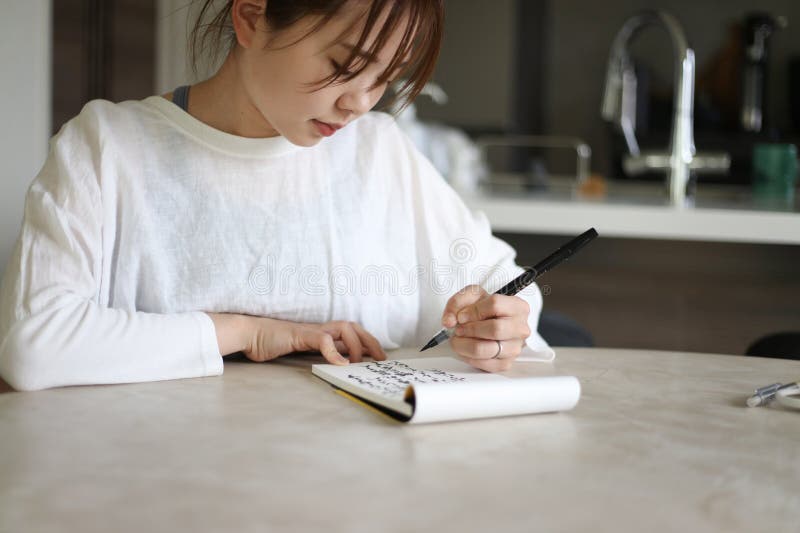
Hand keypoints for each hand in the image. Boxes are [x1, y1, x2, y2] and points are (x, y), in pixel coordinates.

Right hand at [244, 317, 386, 364]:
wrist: (249, 334)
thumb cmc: (270, 343)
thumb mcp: (299, 351)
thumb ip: (316, 353)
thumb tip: (336, 363)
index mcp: (319, 332)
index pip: (350, 332)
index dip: (366, 341)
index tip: (378, 356)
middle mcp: (318, 328)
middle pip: (352, 327)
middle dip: (370, 341)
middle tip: (381, 359)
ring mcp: (310, 330)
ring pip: (343, 329)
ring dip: (355, 346)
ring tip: (358, 363)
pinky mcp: (300, 335)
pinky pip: (322, 340)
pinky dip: (334, 352)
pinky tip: (340, 364)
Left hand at [441, 285, 530, 371]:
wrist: (488, 323)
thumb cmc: (483, 310)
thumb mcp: (471, 296)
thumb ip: (457, 303)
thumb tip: (449, 321)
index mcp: (517, 307)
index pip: (495, 305)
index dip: (473, 311)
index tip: (462, 315)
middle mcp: (520, 328)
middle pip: (495, 329)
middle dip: (470, 329)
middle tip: (459, 329)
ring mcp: (515, 348)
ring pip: (487, 349)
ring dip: (465, 345)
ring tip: (459, 339)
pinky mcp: (506, 363)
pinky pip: (484, 364)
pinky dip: (469, 357)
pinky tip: (465, 349)